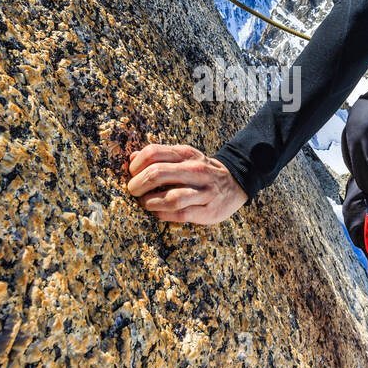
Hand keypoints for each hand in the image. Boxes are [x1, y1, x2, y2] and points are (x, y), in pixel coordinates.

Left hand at [126, 143, 247, 223]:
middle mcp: (195, 170)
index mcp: (186, 154)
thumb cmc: (200, 171)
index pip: (153, 153)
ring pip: (170, 198)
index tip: (132, 173)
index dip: (136, 165)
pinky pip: (179, 214)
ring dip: (150, 202)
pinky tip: (157, 212)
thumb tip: (132, 158)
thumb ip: (159, 156)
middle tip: (133, 190)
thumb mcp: (183, 157)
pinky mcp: (207, 211)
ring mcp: (203, 191)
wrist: (235, 183)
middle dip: (137, 185)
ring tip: (145, 202)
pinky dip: (162, 214)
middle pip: (157, 174)